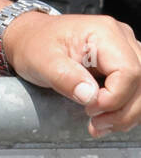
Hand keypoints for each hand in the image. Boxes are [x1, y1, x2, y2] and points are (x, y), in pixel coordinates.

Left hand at [4, 12, 140, 136]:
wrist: (28, 38)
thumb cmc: (34, 44)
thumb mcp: (41, 60)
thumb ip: (65, 77)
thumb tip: (90, 96)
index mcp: (103, 32)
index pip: (128, 71)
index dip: (114, 97)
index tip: (90, 109)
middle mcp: (121, 39)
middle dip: (123, 110)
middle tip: (96, 123)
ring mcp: (125, 51)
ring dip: (126, 113)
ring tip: (99, 125)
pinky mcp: (123, 64)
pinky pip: (136, 91)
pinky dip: (125, 109)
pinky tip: (106, 119)